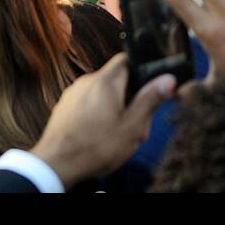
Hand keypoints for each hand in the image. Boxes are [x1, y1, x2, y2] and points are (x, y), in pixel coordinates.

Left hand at [31, 54, 174, 187]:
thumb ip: (150, 100)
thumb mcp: (132, 126)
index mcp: (106, 81)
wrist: (57, 165)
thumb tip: (168, 79)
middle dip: (130, 99)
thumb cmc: (95, 147)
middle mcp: (87, 81)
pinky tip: (99, 135)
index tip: (148, 89)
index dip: (141, 72)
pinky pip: (87, 104)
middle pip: (116, 80)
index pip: (127, 59)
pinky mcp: (64, 108)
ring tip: (118, 134)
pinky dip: (97, 115)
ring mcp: (73, 94)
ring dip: (114, 109)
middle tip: (137, 124)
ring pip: (102, 94)